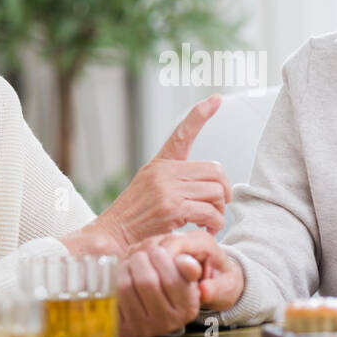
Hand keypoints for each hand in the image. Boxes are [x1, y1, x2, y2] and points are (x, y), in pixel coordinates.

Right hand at [92, 96, 232, 250]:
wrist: (112, 237)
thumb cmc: (134, 218)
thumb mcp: (149, 188)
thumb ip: (174, 180)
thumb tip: (207, 182)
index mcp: (160, 164)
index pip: (182, 133)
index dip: (200, 114)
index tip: (216, 98)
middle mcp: (164, 172)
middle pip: (215, 171)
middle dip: (224, 191)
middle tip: (220, 206)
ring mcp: (167, 189)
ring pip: (216, 192)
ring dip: (219, 210)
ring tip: (210, 221)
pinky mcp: (171, 209)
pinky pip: (209, 211)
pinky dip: (214, 223)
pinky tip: (205, 229)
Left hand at [117, 231, 221, 336]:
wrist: (148, 310)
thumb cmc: (169, 285)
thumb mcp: (186, 276)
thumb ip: (190, 268)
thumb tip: (186, 261)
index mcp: (187, 308)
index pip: (172, 279)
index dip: (162, 258)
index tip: (158, 249)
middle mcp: (166, 322)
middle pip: (147, 282)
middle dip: (141, 259)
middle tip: (140, 253)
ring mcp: (143, 327)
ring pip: (126, 287)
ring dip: (125, 267)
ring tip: (130, 261)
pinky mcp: (123, 328)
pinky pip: (112, 297)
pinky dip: (113, 280)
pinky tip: (120, 274)